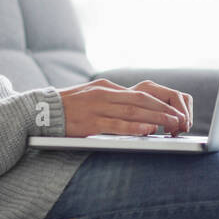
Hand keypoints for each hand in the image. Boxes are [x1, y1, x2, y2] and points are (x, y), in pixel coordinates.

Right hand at [56, 78, 193, 137]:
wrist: (39, 111)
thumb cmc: (68, 106)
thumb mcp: (92, 95)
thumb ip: (112, 99)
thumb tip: (136, 107)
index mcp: (106, 87)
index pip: (139, 94)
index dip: (159, 103)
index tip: (175, 112)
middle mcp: (103, 95)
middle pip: (140, 101)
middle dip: (163, 110)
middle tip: (180, 119)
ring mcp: (96, 108)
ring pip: (131, 112)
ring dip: (154, 119)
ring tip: (171, 125)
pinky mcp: (89, 123)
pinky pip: (115, 126)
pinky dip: (133, 128)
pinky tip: (146, 131)